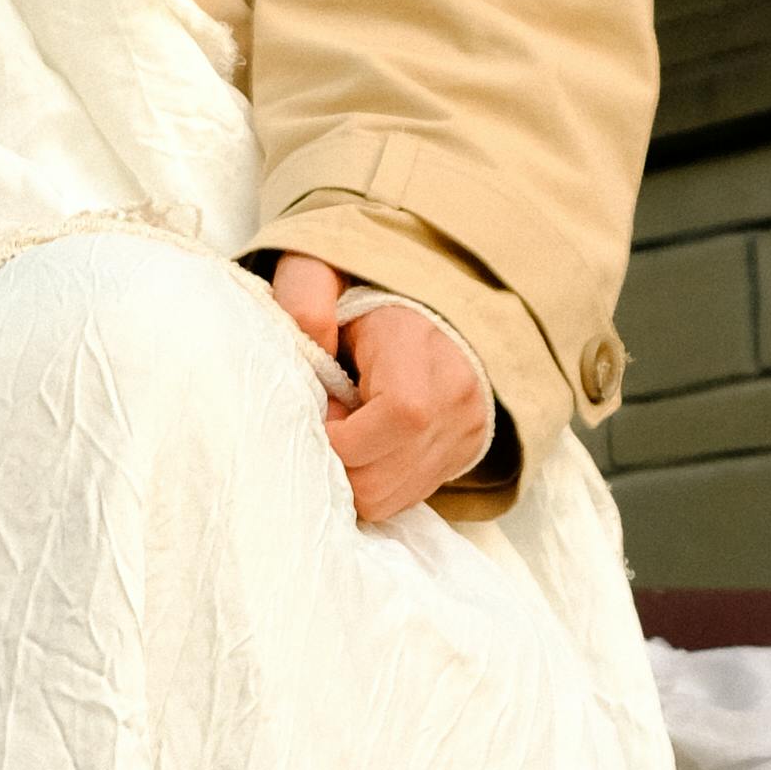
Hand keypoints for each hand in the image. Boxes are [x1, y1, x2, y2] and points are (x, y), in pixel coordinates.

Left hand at [266, 251, 496, 527]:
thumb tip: (312, 341)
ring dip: (352, 476)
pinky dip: (373, 482)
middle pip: (384, 474)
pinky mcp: (464, 453)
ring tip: (346, 430)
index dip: (345, 434)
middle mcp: (455, 391)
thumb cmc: (357, 290)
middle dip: (338, 461)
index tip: (321, 409)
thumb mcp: (321, 272)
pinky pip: (405, 498)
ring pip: (391, 497)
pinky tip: (366, 444)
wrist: (425, 304)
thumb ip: (306, 297)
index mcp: (419, 343)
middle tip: (328, 420)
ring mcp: (465, 428)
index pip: (401, 414)